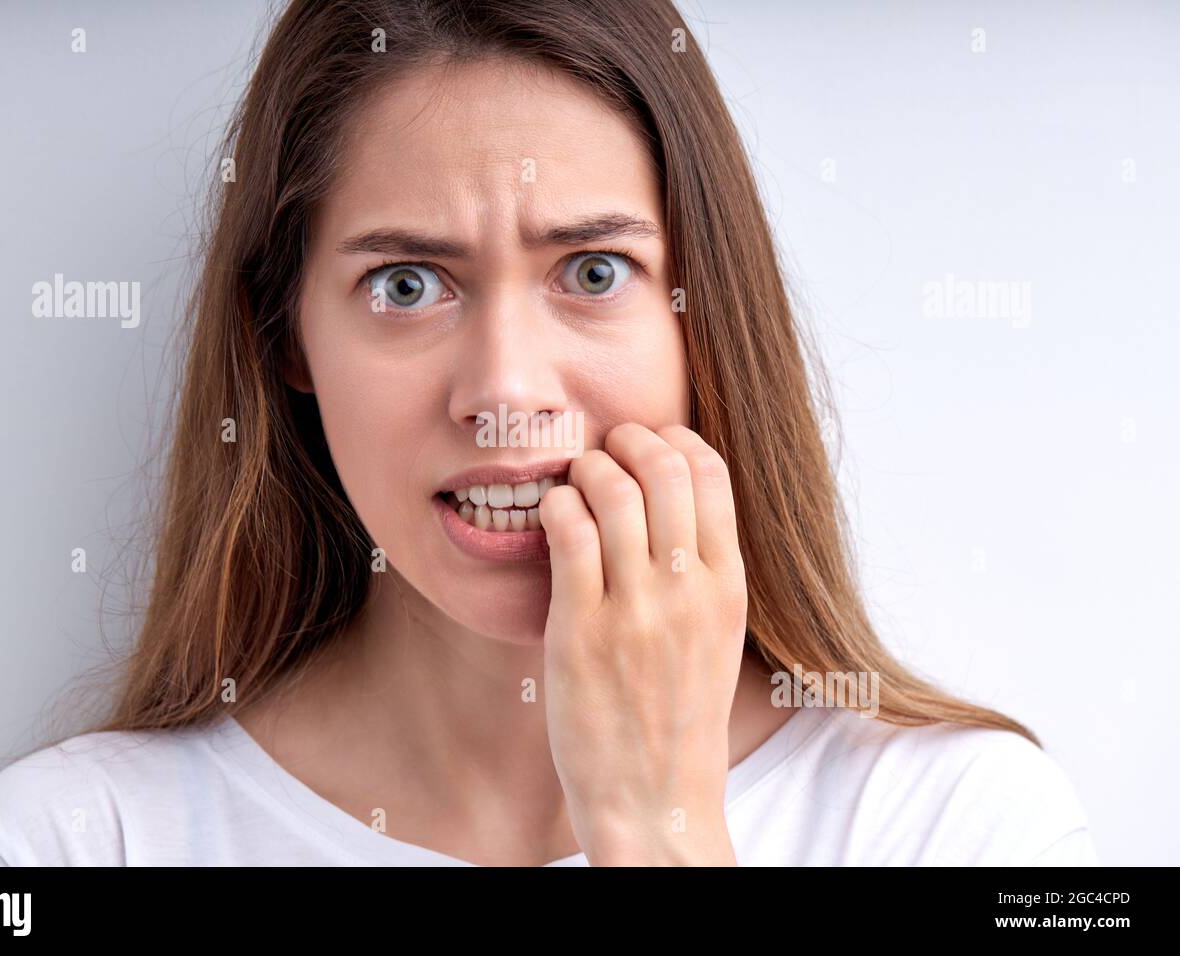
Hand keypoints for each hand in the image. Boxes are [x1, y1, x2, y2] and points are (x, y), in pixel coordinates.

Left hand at [538, 423, 748, 865]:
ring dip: (586, 468)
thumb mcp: (716, 635)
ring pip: (613, 491)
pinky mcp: (582, 630)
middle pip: (665, 469)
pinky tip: (552, 514)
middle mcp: (689, 590)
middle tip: (606, 447)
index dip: (675, 439)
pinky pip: (570, 533)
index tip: (648, 441)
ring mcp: (637, 609)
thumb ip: (704, 569)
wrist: (656, 796)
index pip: (712, 474)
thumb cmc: (678, 715)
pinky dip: (557, 505)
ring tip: (574, 481)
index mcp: (729, 586)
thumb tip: (670, 498)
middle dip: (628, 440)